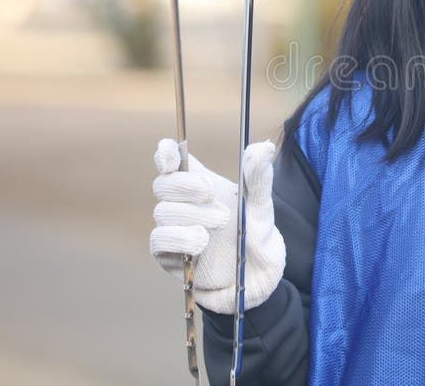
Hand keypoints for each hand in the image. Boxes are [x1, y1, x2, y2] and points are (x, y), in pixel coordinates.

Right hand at [150, 138, 285, 313]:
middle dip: (185, 186)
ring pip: (163, 212)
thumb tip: (264, 146)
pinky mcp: (168, 255)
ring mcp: (172, 229)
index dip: (165, 155)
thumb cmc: (255, 235)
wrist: (256, 278)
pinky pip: (160, 240)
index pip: (171, 162)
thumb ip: (258, 178)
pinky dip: (178, 238)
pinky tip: (201, 242)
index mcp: (199, 184)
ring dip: (190, 214)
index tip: (172, 160)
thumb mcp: (260, 206)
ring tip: (221, 222)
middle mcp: (182, 204)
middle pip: (163, 185)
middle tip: (211, 194)